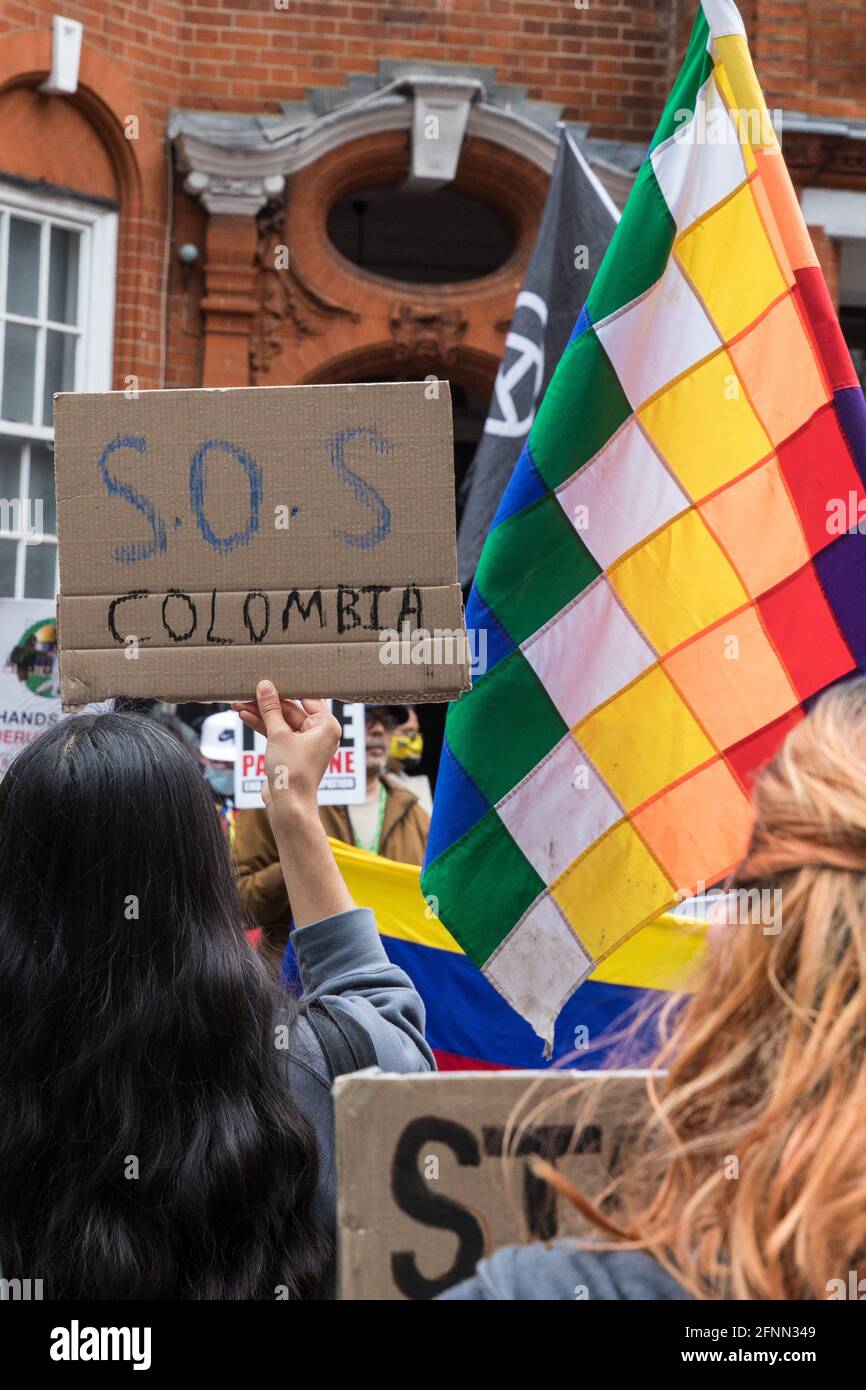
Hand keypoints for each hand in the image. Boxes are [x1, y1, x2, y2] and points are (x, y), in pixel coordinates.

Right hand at [232, 682, 340, 826]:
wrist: (288, 805)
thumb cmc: (292, 771)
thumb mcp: (278, 734)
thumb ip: (271, 708)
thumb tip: (265, 686)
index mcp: (326, 725)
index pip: (307, 697)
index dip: (288, 687)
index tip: (272, 675)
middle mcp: (318, 733)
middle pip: (291, 709)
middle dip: (267, 702)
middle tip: (247, 690)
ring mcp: (304, 743)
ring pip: (281, 721)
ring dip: (260, 713)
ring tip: (238, 703)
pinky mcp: (291, 752)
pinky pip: (277, 733)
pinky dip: (262, 726)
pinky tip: (244, 715)